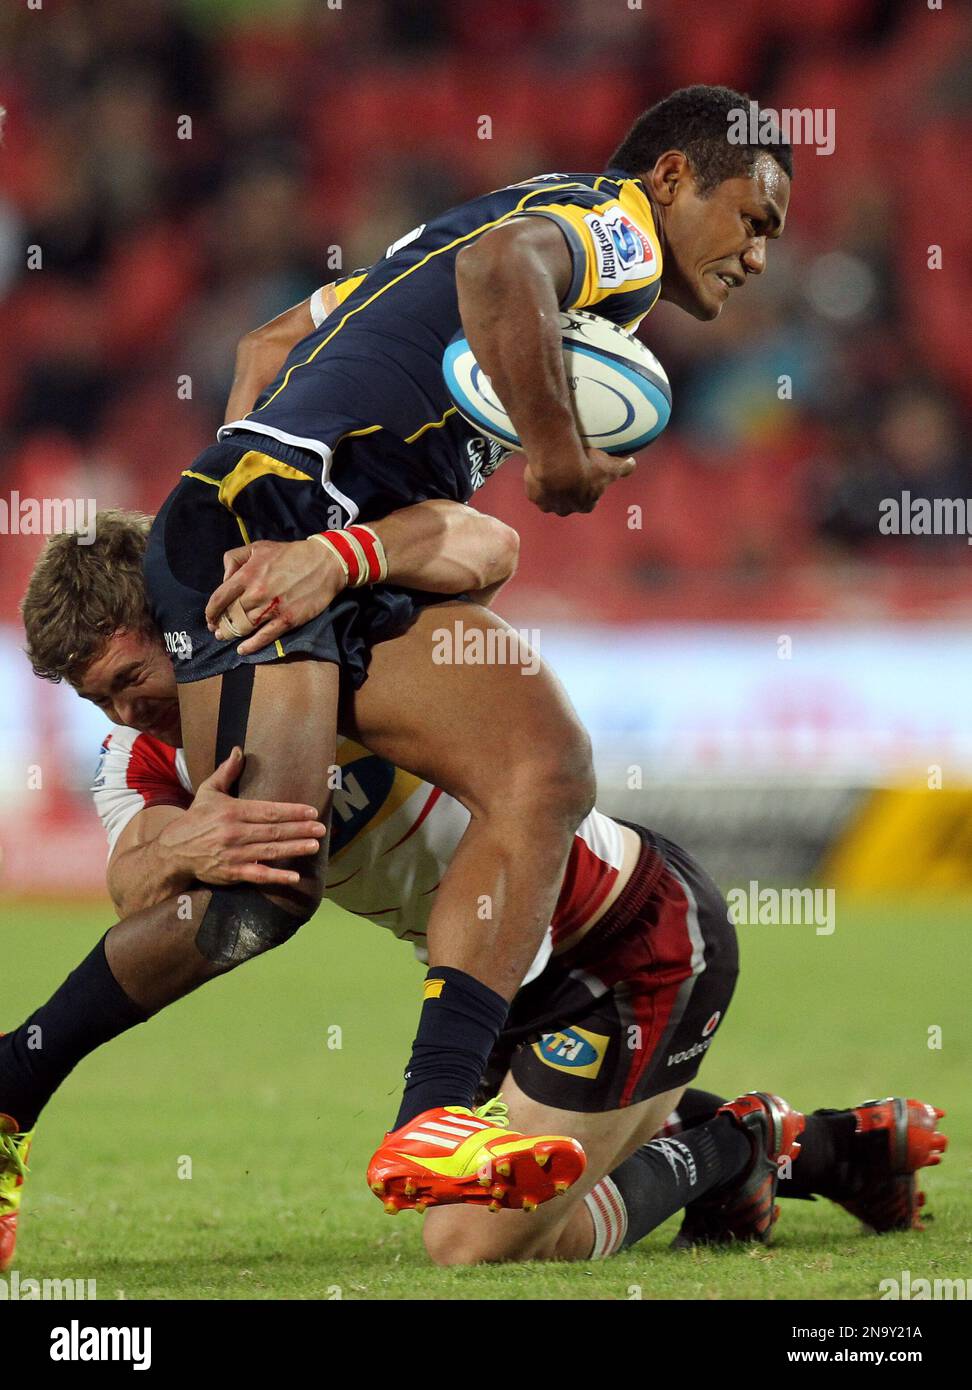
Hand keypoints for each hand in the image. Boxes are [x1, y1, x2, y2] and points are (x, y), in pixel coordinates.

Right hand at [158, 747, 326, 887]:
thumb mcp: (208, 792)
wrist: (173, 851)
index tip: (311, 812)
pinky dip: (276, 876)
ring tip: (313, 845)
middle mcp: (234, 832)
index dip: (292, 811)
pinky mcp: (231, 873)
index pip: (268, 811)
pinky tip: (294, 876)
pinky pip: (257, 875)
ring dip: (294, 849)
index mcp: (232, 811)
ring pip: (269, 851)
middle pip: (273, 831)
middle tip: (321, 829)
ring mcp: (233, 854)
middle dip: (299, 829)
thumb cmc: (195, 819)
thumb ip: (226, 772)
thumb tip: (238, 750)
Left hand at [206, 538, 347, 653]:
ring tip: (227, 638)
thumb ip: (235, 558)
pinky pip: (264, 637)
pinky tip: (243, 650)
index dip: (210, 611)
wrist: (324, 562)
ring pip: (244, 627)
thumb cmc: (290, 554)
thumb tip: (225, 578)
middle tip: (218, 631)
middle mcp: (256, 593)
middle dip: (221, 625)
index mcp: (247, 575)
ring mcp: (272, 608)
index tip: (209, 618)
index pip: (219, 597)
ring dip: (232, 635)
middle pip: (230, 615)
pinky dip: (251, 646)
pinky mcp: (287, 620)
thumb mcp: (258, 546)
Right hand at [522, 448, 634, 514]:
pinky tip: (541, 470)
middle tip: (567, 472)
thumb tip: (633, 463)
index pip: (588, 501)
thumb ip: (623, 467)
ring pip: (550, 499)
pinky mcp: (534, 497)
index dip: (587, 489)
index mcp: (586, 505)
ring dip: (551, 489)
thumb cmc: (586, 466)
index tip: (585, 475)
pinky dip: (537, 482)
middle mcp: (567, 510)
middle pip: (567, 503)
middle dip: (568, 491)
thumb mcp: (610, 466)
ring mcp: (549, 505)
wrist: (558, 464)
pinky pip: (536, 491)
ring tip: (552, 471)